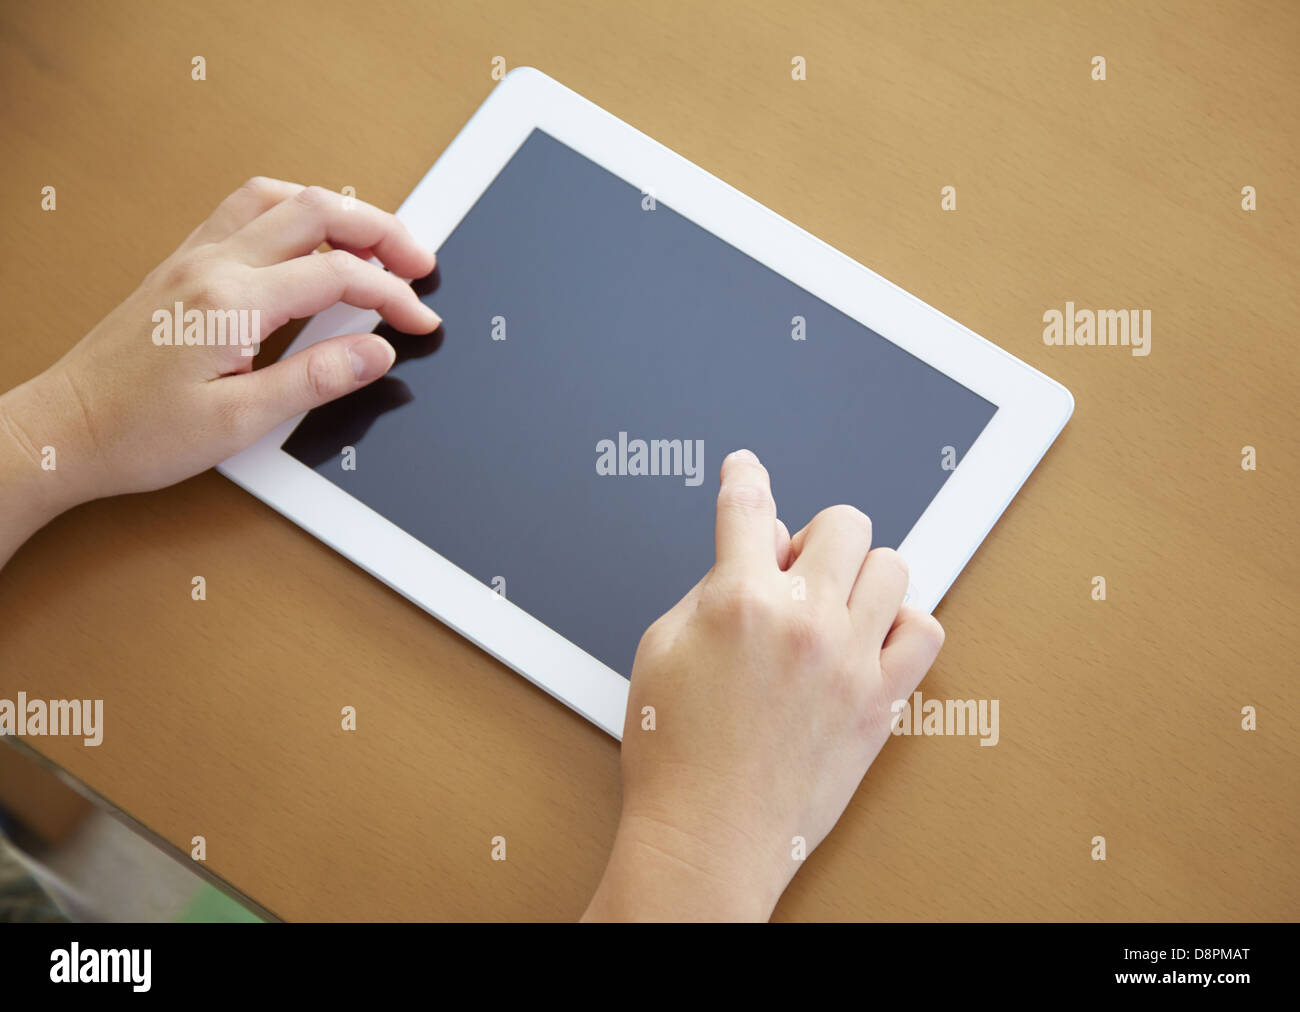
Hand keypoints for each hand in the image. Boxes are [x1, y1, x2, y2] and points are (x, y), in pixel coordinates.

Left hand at [0, 177, 438, 560]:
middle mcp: (212, 265)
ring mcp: (194, 257)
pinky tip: (312, 239)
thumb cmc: (138, 433)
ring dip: (339, 211)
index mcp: (230, 303)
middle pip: (318, 212)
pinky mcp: (183, 264)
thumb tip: (376, 352)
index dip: (393, 295)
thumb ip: (315, 380)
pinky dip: (295, 212)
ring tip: (376, 244)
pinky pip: (247, 210)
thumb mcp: (239, 422)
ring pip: (281, 198)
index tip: (421, 321)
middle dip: (382, 230)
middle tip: (420, 263)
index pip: (338, 275)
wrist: (66, 428)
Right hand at [583, 449, 944, 920]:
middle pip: (842, 522)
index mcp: (736, 601)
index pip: (746, 506)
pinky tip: (870, 639)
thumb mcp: (660, 650)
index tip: (747, 470)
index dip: (744, 476)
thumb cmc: (674, 754)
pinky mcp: (881, 701)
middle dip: (814, 535)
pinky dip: (904, 623)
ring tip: (834, 605)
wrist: (708, 837)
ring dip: (860, 573)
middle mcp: (802, 621)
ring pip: (893, 564)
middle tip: (793, 569)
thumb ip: (707, 588)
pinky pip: (926, 630)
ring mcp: (849, 660)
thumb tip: (757, 550)